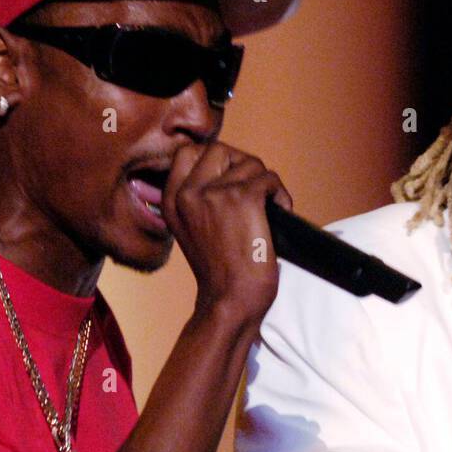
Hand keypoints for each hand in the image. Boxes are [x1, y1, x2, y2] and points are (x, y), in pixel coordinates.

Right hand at [162, 140, 292, 330]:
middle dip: (242, 166)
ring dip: (265, 183)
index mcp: (171, 200)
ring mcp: (213, 193)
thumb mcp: (193, 229)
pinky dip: (281, 195)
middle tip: (254, 192)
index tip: (231, 178)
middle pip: (220, 150)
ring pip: (249, 163)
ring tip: (268, 209)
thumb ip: (198, 198)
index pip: (187, 152)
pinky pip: (269, 177)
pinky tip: (280, 213)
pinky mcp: (242, 198)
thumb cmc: (220, 273)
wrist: (230, 302)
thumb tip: (227, 166)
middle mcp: (187, 193)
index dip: (215, 159)